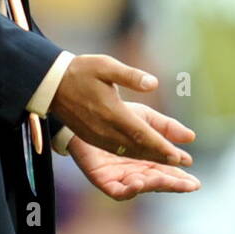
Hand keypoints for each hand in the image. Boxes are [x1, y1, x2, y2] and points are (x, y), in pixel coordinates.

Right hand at [49, 55, 194, 166]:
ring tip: (170, 167)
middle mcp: (106, 130)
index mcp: (112, 113)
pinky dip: (136, 157)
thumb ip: (131, 76)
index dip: (162, 147)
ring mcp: (99, 138)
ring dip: (150, 162)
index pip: (142, 134)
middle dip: (162, 159)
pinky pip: (118, 152)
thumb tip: (153, 83)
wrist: (50, 85)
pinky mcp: (94, 139)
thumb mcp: (106, 66)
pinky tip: (147, 156)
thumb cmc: (81, 71)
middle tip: (184, 166)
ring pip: (129, 154)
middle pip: (139, 149)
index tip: (179, 157)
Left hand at [69, 105, 201, 200]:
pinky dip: (129, 190)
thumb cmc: (116, 117)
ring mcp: (120, 177)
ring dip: (154, 185)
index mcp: (147, 160)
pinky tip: (138, 183)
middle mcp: (136, 171)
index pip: (167, 172)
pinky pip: (118, 191)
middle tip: (190, 185)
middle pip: (158, 182)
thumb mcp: (146, 119)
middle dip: (173, 185)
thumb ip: (166, 128)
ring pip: (141, 187)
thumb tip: (191, 138)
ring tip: (165, 180)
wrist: (85, 112)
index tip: (194, 181)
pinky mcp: (103, 180)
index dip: (180, 177)